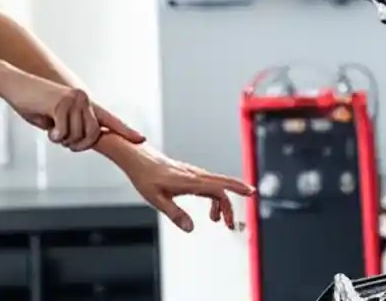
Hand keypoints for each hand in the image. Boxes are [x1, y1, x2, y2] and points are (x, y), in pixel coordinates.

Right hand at [2, 74, 145, 150]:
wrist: (14, 84)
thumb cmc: (32, 103)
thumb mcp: (55, 119)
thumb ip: (72, 127)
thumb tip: (80, 141)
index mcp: (84, 103)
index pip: (108, 119)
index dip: (125, 131)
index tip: (141, 139)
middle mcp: (83, 99)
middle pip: (92, 135)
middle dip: (78, 144)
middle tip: (61, 139)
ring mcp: (74, 99)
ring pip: (77, 136)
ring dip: (62, 139)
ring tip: (51, 127)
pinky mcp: (60, 102)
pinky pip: (63, 132)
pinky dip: (55, 135)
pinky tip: (48, 127)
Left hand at [117, 145, 253, 231]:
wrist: (135, 156)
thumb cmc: (144, 175)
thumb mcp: (155, 199)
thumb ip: (174, 214)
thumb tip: (191, 228)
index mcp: (188, 180)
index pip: (217, 186)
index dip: (235, 190)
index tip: (250, 194)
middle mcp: (193, 174)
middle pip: (221, 185)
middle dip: (234, 198)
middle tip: (233, 221)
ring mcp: (191, 173)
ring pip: (215, 185)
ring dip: (221, 202)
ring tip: (218, 220)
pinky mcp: (188, 174)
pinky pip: (208, 184)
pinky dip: (213, 196)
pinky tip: (208, 208)